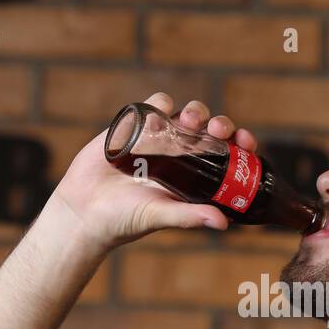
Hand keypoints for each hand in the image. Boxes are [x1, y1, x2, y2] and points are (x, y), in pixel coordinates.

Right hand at [54, 93, 259, 248]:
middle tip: (217, 128)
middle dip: (220, 124)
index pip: (227, 155)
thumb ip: (189, 217)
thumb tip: (224, 223)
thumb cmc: (123, 221)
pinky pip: (155, 106)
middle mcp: (181, 156)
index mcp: (195, 177)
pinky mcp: (134, 128)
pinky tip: (161, 115)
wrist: (82, 211)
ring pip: (187, 114)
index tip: (246, 141)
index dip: (240, 144)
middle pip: (211, 130)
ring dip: (195, 111)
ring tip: (190, 120)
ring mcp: (159, 140)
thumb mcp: (159, 216)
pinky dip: (162, 104)